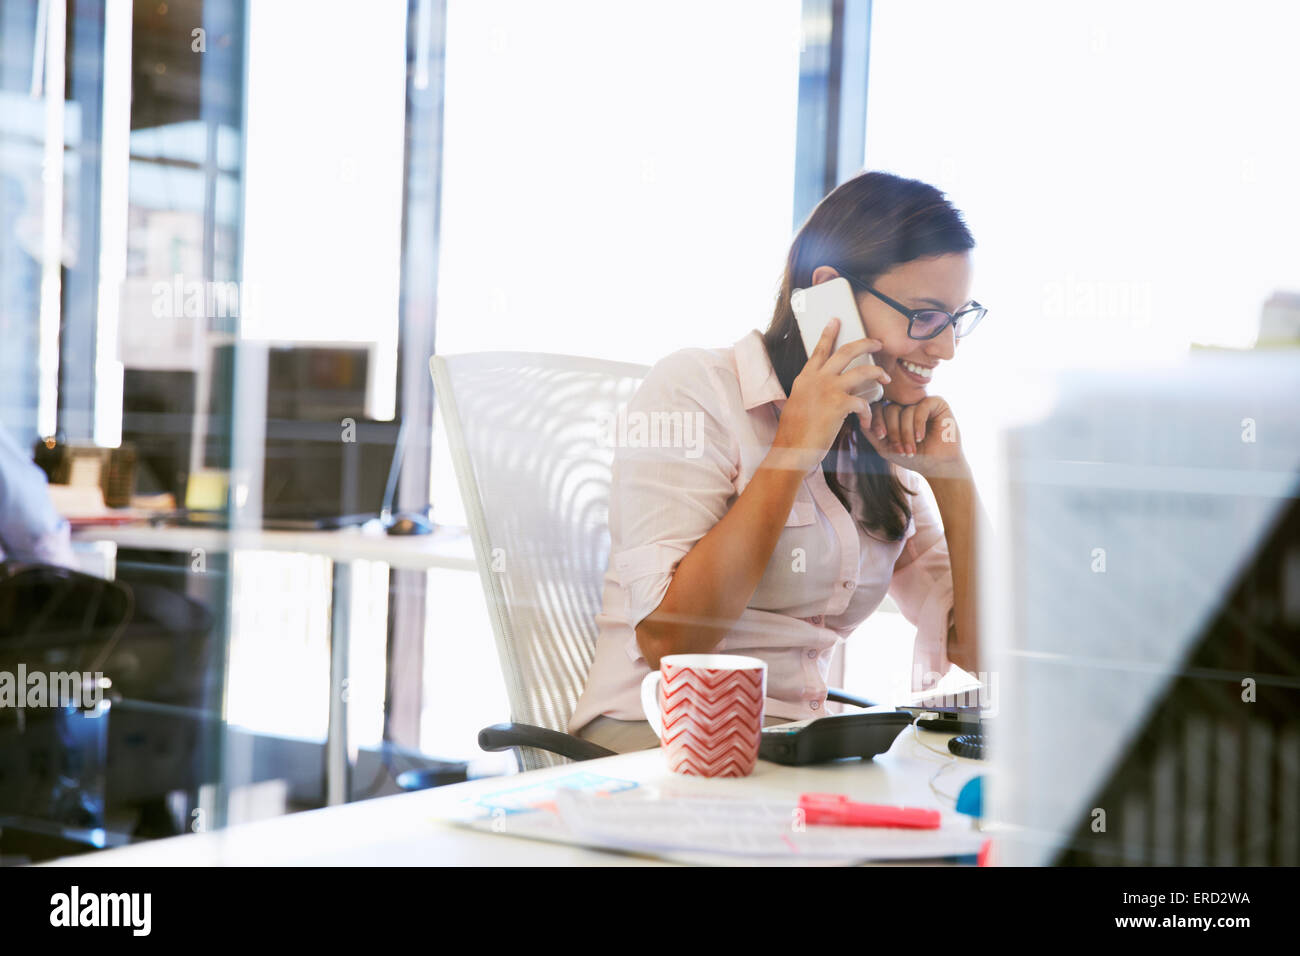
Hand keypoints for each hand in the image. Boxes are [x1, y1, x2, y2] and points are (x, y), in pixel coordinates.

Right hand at [769, 317, 890, 472]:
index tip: (836, 320)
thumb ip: (812, 392)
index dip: (828, 333)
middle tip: (877, 341)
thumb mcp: (798, 404)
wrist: (791, 450)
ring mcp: (829, 390)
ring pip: (863, 371)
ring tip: (886, 377)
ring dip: (878, 372)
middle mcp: (817, 379)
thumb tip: (825, 391)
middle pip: (846, 352)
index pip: (819, 350)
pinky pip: (863, 403)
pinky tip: (867, 423)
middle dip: (865, 343)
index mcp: (805, 378)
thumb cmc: (794, 434)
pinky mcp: (839, 405)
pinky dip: (868, 414)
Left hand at [862, 394, 968, 478]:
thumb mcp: (885, 447)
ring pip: (905, 411)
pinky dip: (918, 424)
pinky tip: (920, 438)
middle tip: (899, 449)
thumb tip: (860, 418)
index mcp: (893, 413)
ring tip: (911, 450)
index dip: (877, 421)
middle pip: (890, 409)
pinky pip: (921, 407)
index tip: (881, 436)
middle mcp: (906, 405)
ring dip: (907, 433)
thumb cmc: (912, 457)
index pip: (878, 408)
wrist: (937, 465)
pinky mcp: (936, 403)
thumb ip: (871, 433)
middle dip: (893, 431)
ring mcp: (920, 403)